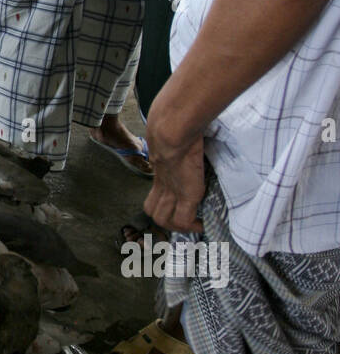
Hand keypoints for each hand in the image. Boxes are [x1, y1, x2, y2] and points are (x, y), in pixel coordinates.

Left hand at [143, 112, 205, 233]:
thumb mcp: (175, 134)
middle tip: (183, 219)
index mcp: (160, 170)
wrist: (173, 130)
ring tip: (191, 224)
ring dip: (177, 225)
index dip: (162, 202)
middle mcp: (163, 184)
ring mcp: (172, 191)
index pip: (153, 194)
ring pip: (163, 220)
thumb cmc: (177, 126)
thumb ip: (178, 139)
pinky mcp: (185, 195)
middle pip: (152, 211)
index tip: (178, 203)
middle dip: (165, 219)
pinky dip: (191, 227)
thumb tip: (189, 130)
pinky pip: (183, 221)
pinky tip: (201, 224)